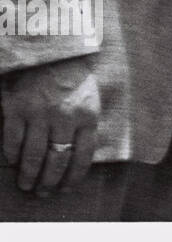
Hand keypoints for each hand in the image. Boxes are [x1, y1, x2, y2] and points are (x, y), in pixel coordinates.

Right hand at [1, 55, 98, 192]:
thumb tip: (76, 160)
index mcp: (87, 115)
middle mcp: (65, 117)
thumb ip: (85, 126)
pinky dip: (12, 156)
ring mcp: (39, 113)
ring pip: (33, 156)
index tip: (66, 188)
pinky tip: (13, 163)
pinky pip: (12, 141)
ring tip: (27, 184)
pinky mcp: (17, 109)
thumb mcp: (90, 99)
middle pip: (57, 160)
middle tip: (43, 191)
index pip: (83, 156)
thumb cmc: (73, 78)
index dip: (73, 177)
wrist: (51, 50)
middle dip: (49, 181)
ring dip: (29, 175)